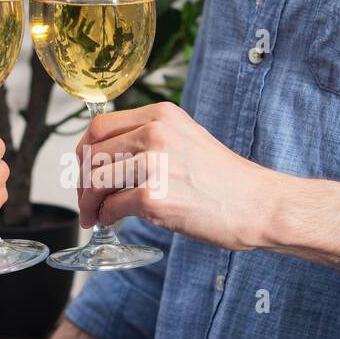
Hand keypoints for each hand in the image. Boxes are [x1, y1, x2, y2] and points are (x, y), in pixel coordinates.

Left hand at [76, 102, 339, 271]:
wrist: (260, 205)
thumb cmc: (225, 182)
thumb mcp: (186, 141)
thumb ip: (149, 141)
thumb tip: (108, 160)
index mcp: (161, 115)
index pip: (100, 126)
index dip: (83, 152)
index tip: (83, 172)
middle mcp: (156, 133)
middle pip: (91, 152)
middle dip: (80, 181)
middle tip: (85, 201)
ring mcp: (155, 164)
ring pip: (94, 180)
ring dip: (88, 202)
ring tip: (94, 216)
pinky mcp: (155, 197)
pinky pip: (111, 206)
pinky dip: (105, 217)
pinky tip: (112, 222)